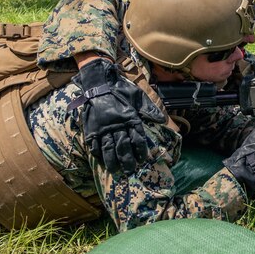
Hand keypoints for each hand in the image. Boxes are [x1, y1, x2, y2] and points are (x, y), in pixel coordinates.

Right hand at [72, 59, 159, 173]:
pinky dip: (97, 153)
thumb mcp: (139, 96)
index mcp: (130, 118)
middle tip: (130, 170)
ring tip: (115, 170)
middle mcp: (117, 125)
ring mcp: (103, 127)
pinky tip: (100, 159)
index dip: (141, 150)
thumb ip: (150, 109)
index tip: (143, 159)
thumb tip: (163, 120)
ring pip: (108, 148)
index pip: (137, 138)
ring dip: (112, 160)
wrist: (99, 82)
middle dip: (127, 160)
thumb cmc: (121, 90)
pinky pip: (93, 143)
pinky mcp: (91, 128)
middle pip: (123, 146)